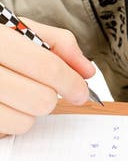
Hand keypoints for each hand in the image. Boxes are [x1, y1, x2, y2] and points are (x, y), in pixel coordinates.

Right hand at [0, 20, 95, 135]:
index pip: (47, 67)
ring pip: (24, 121)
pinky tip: (7, 103)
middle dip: (53, 97)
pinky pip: (7, 131)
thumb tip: (87, 71)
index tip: (81, 90)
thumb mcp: (22, 29)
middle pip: (40, 99)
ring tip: (21, 93)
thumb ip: (60, 44)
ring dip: (31, 111)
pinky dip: (12, 121)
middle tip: (50, 89)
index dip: (72, 82)